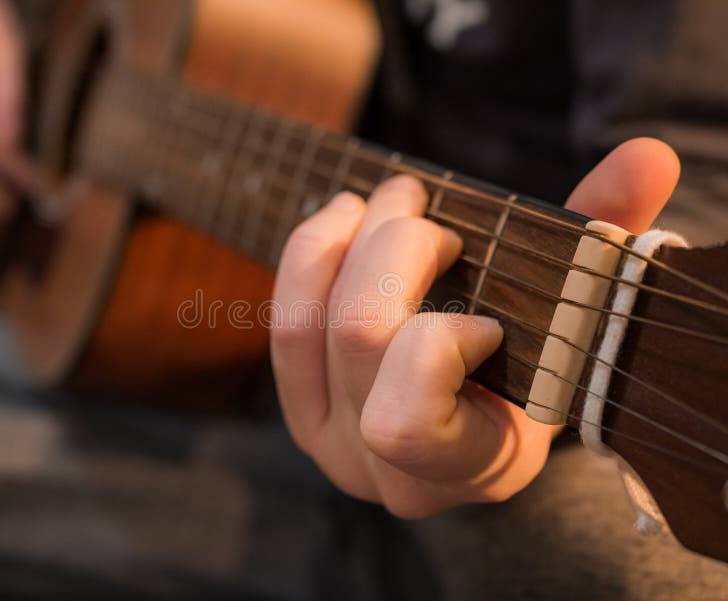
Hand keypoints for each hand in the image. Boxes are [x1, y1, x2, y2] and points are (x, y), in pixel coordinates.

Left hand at [271, 137, 679, 516]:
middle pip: (357, 337)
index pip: (408, 421)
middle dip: (397, 247)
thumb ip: (602, 248)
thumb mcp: (571, 324)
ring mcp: (329, 441)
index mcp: (469, 466)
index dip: (440, 343)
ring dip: (343, 240)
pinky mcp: (299, 406)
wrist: (482, 410)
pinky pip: (280, 324)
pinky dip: (309, 255)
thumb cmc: (535, 372)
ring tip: (384, 200)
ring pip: (304, 325)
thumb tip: (646, 159)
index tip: (486, 317)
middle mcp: (383, 468)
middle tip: (428, 209)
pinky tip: (342, 219)